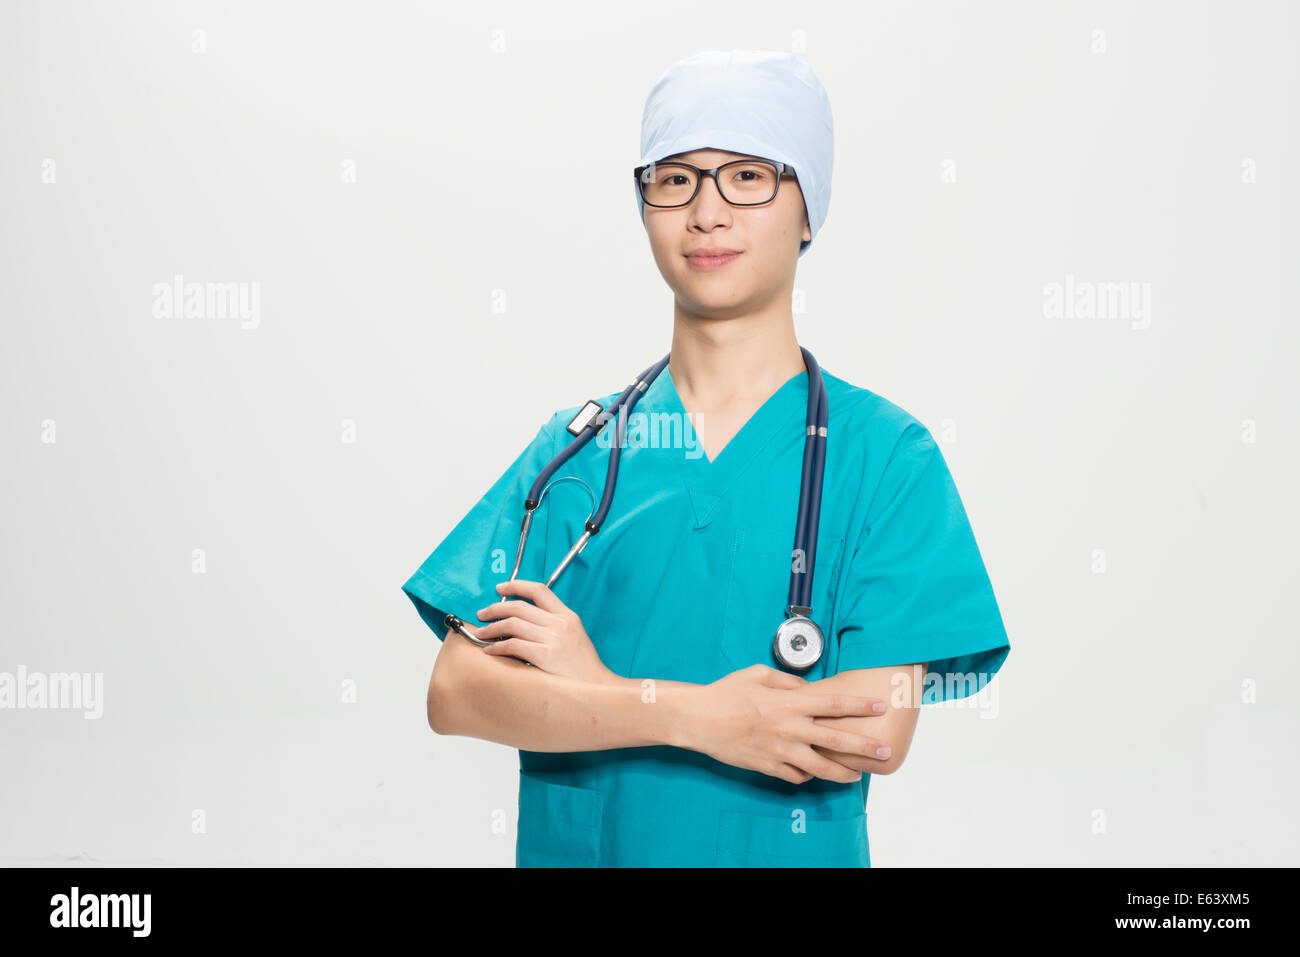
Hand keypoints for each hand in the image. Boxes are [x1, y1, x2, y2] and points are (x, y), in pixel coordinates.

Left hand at [474, 579, 618, 685]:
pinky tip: (490, 651)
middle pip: (519, 606)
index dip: (516, 586)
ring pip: (512, 624)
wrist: (596, 688)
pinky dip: (497, 646)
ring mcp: (553, 639)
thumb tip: (523, 620)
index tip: (500, 588)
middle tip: (482, 614)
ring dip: (491, 628)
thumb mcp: (574, 636)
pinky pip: (513, 645)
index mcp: (567, 616)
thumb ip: (554, 624)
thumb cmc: (582, 667)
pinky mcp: (545, 656)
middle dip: (495, 608)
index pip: (539, 590)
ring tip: (480, 633)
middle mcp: (560, 623)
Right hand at [680, 664, 888, 784]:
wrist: (699, 719)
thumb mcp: (758, 673)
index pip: (835, 704)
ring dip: (843, 772)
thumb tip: (806, 689)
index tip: (880, 707)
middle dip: (865, 747)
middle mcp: (791, 728)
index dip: (860, 706)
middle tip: (885, 752)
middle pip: (838, 741)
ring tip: (856, 774)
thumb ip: (788, 681)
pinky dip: (806, 775)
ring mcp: (780, 751)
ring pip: (821, 768)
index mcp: (790, 702)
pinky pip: (795, 776)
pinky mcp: (768, 767)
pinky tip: (812, 772)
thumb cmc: (726, 692)